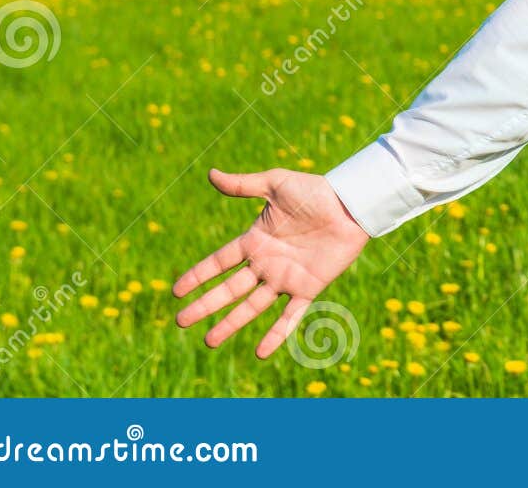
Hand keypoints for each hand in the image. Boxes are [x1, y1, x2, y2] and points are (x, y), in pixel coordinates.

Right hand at [173, 167, 369, 357]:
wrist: (351, 204)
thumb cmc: (315, 191)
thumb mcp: (275, 184)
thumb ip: (244, 185)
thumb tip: (210, 174)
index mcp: (255, 240)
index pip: (219, 262)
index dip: (198, 275)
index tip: (176, 291)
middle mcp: (266, 263)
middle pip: (229, 289)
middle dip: (206, 306)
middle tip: (180, 322)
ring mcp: (285, 277)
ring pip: (252, 307)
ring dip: (231, 324)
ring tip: (210, 342)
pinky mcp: (308, 287)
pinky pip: (289, 316)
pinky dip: (276, 334)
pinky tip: (260, 353)